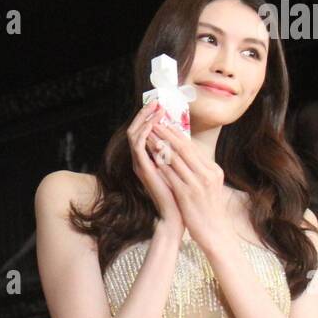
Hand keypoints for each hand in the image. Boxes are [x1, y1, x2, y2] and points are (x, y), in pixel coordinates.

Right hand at [127, 101, 182, 232]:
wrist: (177, 215)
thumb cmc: (181, 195)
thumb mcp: (179, 169)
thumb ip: (176, 155)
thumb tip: (182, 138)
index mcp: (148, 160)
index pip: (144, 133)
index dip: (149, 118)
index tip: (160, 105)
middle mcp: (140, 161)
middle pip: (135, 130)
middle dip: (145, 114)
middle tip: (156, 101)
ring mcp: (140, 165)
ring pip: (135, 134)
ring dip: (144, 119)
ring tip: (156, 107)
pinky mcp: (142, 169)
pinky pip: (138, 144)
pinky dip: (146, 131)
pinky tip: (156, 123)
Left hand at [147, 120, 231, 251]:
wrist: (213, 231)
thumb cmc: (207, 208)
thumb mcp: (208, 185)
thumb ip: (200, 170)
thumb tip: (186, 155)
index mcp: (213, 170)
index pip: (193, 147)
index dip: (177, 134)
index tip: (165, 124)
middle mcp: (207, 174)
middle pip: (185, 148)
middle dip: (168, 133)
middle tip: (155, 122)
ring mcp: (198, 183)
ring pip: (176, 158)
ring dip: (161, 144)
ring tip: (149, 134)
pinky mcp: (187, 193)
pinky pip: (171, 173)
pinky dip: (160, 162)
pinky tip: (150, 155)